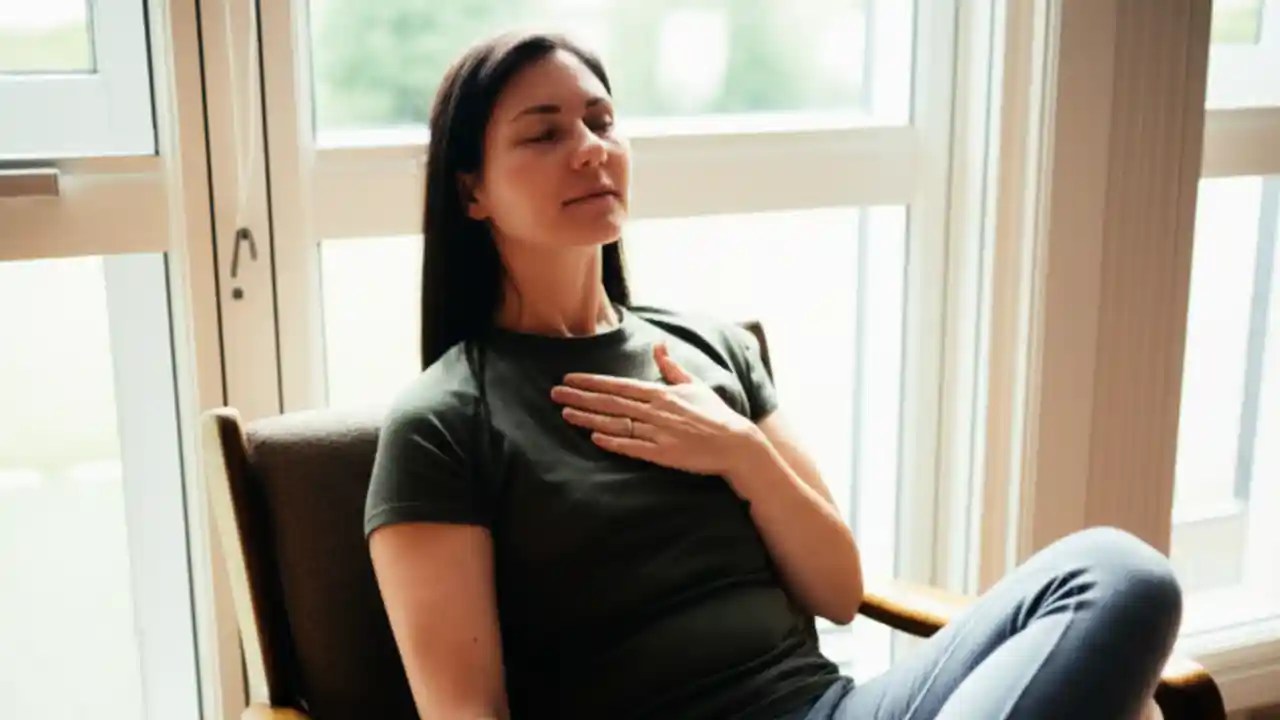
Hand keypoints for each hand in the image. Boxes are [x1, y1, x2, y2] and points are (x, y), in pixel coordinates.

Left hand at [550, 342, 762, 475]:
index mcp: (661, 393)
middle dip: (581, 397)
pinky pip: (633, 447)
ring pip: (616, 423)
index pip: (619, 385)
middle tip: (555, 393)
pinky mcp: (663, 454)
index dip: (592, 382)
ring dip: (589, 418)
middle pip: (611, 402)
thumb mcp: (693, 384)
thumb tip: (659, 345)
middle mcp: (656, 410)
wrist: (735, 442)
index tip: (570, 378)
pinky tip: (594, 437)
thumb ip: (671, 367)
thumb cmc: (714, 413)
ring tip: (565, 413)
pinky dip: (613, 442)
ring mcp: (658, 433)